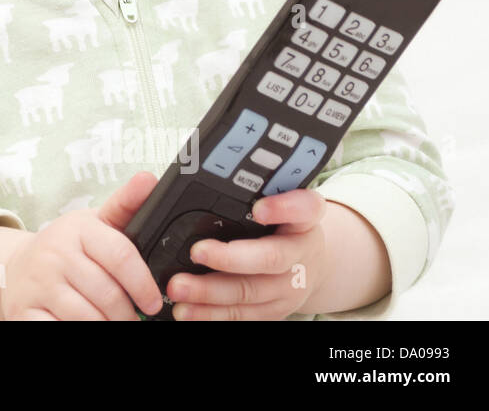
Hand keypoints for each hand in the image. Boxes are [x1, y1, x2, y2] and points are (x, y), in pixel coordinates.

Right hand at [1, 171, 165, 320]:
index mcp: (77, 230)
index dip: (143, 284)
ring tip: (113, 323)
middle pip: (108, 294)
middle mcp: (55, 254)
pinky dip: (76, 332)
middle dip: (127, 314)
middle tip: (133, 319)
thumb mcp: (94, 224)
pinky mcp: (24, 311)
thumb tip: (148, 179)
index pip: (120, 255)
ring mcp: (38, 284)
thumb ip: (125, 206)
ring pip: (87, 318)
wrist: (16, 268)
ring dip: (107, 327)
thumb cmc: (66, 248)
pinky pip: (59, 330)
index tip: (152, 302)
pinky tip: (85, 325)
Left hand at [166, 188, 329, 319]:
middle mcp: (301, 253)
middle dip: (230, 258)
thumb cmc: (283, 225)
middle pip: (270, 258)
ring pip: (250, 292)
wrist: (310, 262)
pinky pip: (242, 315)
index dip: (284, 208)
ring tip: (178, 286)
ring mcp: (289, 286)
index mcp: (304, 219)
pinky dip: (211, 314)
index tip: (259, 208)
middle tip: (197, 251)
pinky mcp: (274, 310)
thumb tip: (200, 172)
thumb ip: (250, 189)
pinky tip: (187, 310)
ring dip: (210, 292)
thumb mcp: (278, 199)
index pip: (305, 208)